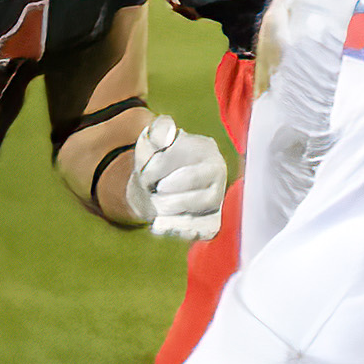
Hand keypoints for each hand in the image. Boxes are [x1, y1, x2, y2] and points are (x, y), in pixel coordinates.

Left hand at [127, 114, 226, 240]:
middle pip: (202, 200)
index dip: (162, 179)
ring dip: (172, 217)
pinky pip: (200, 232)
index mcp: (209, 153)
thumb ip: (158, 130)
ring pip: (202, 219)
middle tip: (152, 193)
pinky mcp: (211, 222)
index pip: (192, 174)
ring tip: (154, 207)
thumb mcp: (152, 138)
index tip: (143, 175)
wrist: (154, 181)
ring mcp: (217, 202)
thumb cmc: (156, 157)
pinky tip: (157, 226)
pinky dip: (177, 231)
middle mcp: (219, 179)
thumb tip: (167, 134)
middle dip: (168, 199)